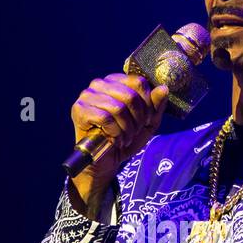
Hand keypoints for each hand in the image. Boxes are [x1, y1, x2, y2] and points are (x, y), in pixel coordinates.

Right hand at [69, 72, 168, 215]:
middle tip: (134, 132)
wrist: (106, 161)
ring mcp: (87, 96)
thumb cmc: (126, 137)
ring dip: (126, 129)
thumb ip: (156, 106)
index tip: (146, 120)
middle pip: (130, 96)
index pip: (139, 82)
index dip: (148, 104)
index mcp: (116, 81)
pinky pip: (105, 118)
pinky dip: (114, 134)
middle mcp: (99, 84)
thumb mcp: (148, 123)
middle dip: (138, 119)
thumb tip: (163, 89)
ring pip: (118, 108)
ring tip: (124, 138)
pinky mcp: (79, 110)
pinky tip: (113, 140)